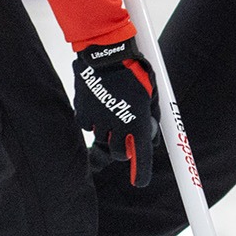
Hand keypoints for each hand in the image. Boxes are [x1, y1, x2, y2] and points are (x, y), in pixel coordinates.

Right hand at [73, 40, 158, 186]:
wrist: (106, 53)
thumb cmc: (134, 70)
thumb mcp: (151, 94)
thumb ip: (151, 118)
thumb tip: (152, 136)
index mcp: (137, 122)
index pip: (141, 157)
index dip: (142, 174)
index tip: (141, 183)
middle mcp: (117, 126)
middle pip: (119, 153)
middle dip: (123, 148)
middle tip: (126, 133)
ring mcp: (98, 121)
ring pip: (103, 140)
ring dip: (108, 133)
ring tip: (113, 110)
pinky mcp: (83, 113)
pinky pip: (88, 126)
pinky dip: (94, 121)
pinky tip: (99, 105)